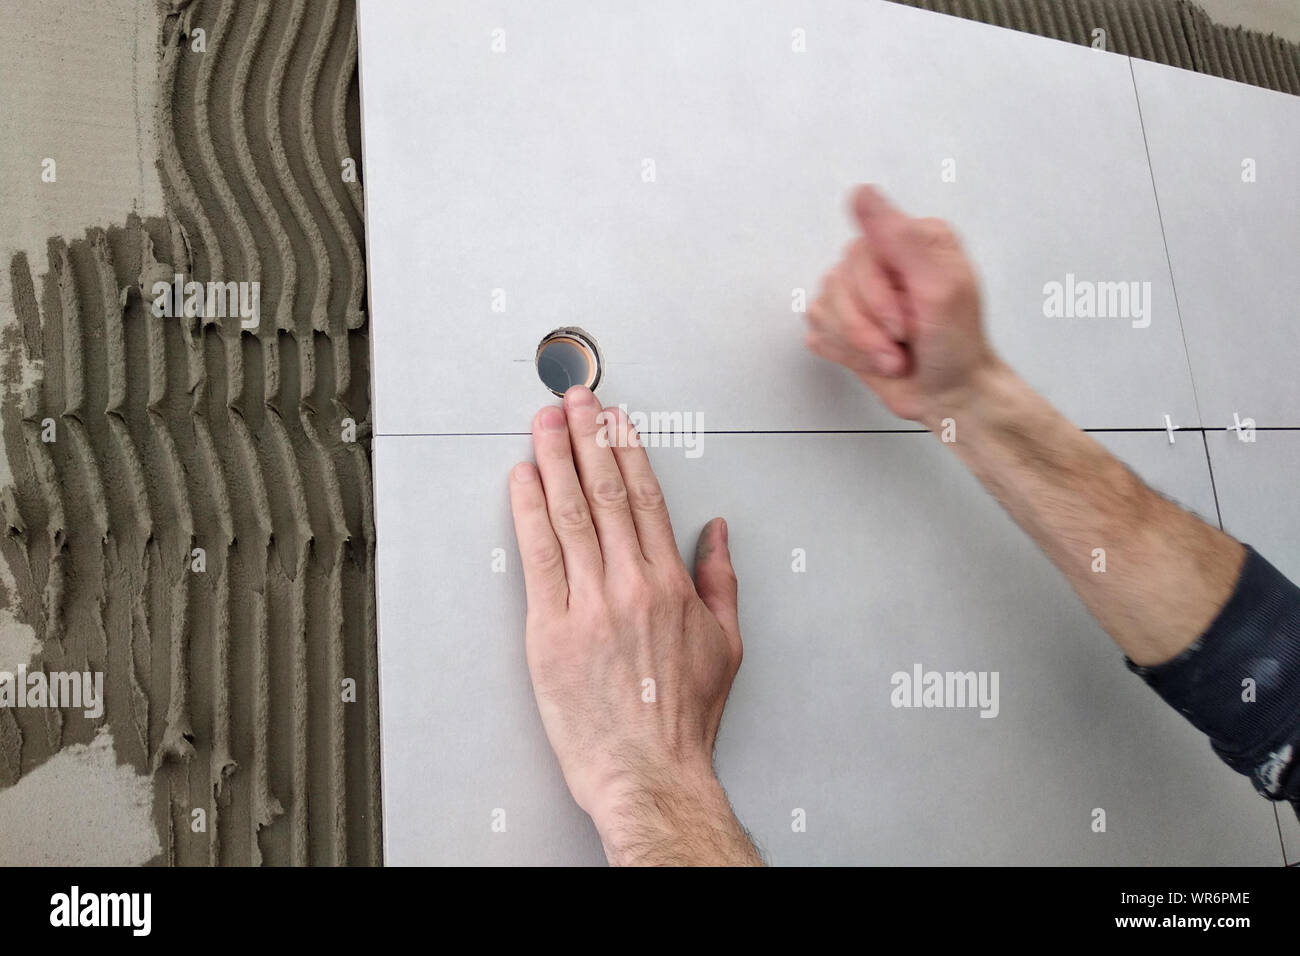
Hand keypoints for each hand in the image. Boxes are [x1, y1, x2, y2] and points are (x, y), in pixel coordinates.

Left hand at [509, 386, 757, 864]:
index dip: (626, 449)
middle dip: (587, 436)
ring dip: (554, 459)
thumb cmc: (682, 718)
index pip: (644, 497)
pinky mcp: (551, 631)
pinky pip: (538, 556)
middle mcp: (630, 586)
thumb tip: (714, 531)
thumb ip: (719, 580)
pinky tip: (523, 479)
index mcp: (671, 585)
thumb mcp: (725, 645)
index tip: (614, 418)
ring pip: (570, 514)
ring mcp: (589, 606)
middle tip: (573, 398)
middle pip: (604, 492)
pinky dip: (529, 512)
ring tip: (543, 421)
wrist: (649, 772)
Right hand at [805, 185, 998, 424]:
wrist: (949, 395)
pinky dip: (845, 352)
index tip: (910, 320)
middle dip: (869, 327)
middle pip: (838, 281)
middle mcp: (882, 259)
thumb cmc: (956, 346)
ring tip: (893, 356)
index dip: (878, 296)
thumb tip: (862, 194)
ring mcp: (857, 290)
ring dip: (859, 344)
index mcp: (911, 240)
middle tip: (904, 342)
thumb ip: (902, 238)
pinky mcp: (841, 320)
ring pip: (823, 308)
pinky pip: (816, 329)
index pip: (862, 252)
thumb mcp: (941, 289)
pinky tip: (873, 357)